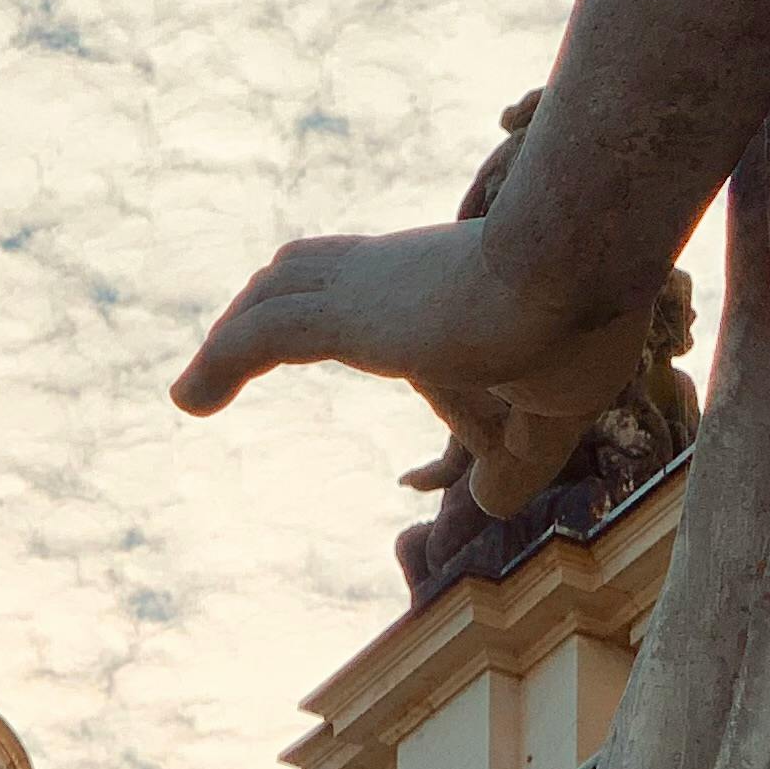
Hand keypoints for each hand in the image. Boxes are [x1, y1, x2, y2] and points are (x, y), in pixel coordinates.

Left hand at [173, 214, 644, 500]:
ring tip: (195, 392)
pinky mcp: (347, 313)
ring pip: (273, 298)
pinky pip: (259, 333)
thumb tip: (489, 505)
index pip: (374, 283)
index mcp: (441, 283)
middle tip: (236, 353)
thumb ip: (517, 459)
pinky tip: (189, 402)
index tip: (333, 359)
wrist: (581, 264)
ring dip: (231, 341)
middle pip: (306, 272)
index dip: (352, 318)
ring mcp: (364, 287)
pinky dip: (218, 360)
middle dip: (269, 309)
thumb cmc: (579, 324)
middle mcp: (393, 271)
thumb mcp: (548, 409)